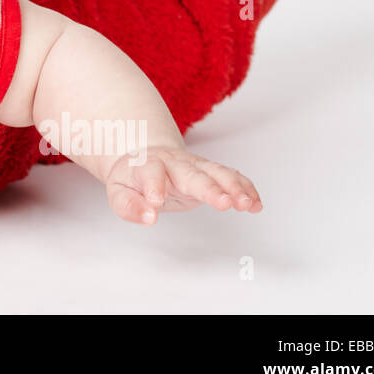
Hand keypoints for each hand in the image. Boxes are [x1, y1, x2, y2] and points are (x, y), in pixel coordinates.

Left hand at [104, 144, 262, 224]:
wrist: (145, 156)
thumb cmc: (132, 178)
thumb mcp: (118, 192)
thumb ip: (129, 206)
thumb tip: (148, 217)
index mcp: (147, 165)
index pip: (150, 173)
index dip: (153, 187)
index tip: (155, 203)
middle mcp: (174, 163)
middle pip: (192, 173)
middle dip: (209, 188)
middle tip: (222, 202)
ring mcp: (195, 165)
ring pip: (217, 172)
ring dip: (234, 187)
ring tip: (246, 204)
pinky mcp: (210, 171)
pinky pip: (232, 176)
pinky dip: (245, 188)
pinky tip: (256, 204)